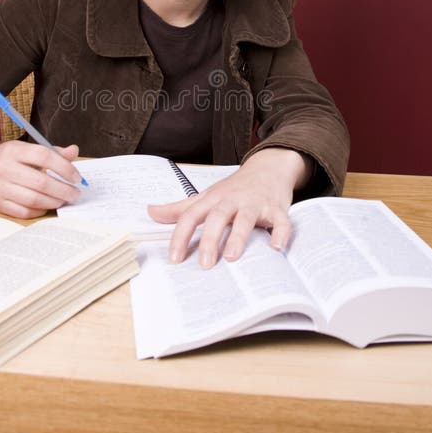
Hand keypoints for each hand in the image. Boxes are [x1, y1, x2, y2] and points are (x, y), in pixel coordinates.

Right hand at [0, 136, 84, 218]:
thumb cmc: (12, 158)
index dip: (64, 168)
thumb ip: (53, 152)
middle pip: (41, 182)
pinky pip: (24, 211)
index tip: (76, 178)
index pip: (44, 156)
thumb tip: (74, 151)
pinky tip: (47, 205)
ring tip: (64, 200)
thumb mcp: (29, 149)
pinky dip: (40, 210)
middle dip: (63, 190)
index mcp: (14, 150)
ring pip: (33, 199)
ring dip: (54, 202)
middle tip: (75, 194)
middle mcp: (3, 167)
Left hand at [147, 149, 311, 268]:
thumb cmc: (234, 188)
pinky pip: (280, 220)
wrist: (268, 168)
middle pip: (218, 217)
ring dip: (239, 236)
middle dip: (210, 240)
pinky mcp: (276, 208)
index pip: (191, 215)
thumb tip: (151, 212)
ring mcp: (254, 203)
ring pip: (246, 218)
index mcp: (212, 199)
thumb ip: (180, 208)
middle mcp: (232, 200)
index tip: (174, 258)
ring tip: (233, 257)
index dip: (181, 236)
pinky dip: (280, 233)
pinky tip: (276, 247)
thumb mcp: (206, 195)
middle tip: (205, 264)